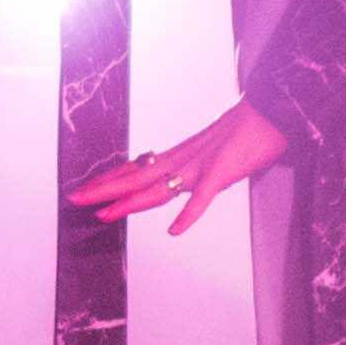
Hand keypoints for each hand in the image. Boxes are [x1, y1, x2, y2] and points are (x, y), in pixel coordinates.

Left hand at [69, 96, 287, 237]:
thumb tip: (188, 180)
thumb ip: (199, 168)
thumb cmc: (247, 132)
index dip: (111, 180)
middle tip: (74, 199)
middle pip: (136, 178)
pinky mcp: (222, 173)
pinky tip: (173, 232)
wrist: (271, 113)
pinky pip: (203, 198)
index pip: (138, 170)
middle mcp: (183, 161)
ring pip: (157, 187)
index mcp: (181, 156)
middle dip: (103, 190)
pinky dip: (188, 215)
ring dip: (128, 202)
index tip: (87, 188)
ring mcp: (200, 168)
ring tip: (103, 214)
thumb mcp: (215, 151)